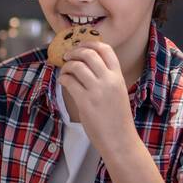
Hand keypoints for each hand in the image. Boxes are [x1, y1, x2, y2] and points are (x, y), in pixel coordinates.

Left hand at [59, 42, 138, 160]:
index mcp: (118, 76)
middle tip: (67, 56)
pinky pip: (69, 82)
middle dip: (74, 52)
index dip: (90, 44)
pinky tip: (63, 82)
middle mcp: (108, 80)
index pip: (105, 49)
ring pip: (76, 66)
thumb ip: (106, 78)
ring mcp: (97, 90)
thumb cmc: (117, 118)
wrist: (119, 139)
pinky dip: (63, 78)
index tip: (80, 46)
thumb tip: (86, 65)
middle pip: (88, 54)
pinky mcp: (85, 101)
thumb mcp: (118, 92)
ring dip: (66, 66)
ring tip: (64, 71)